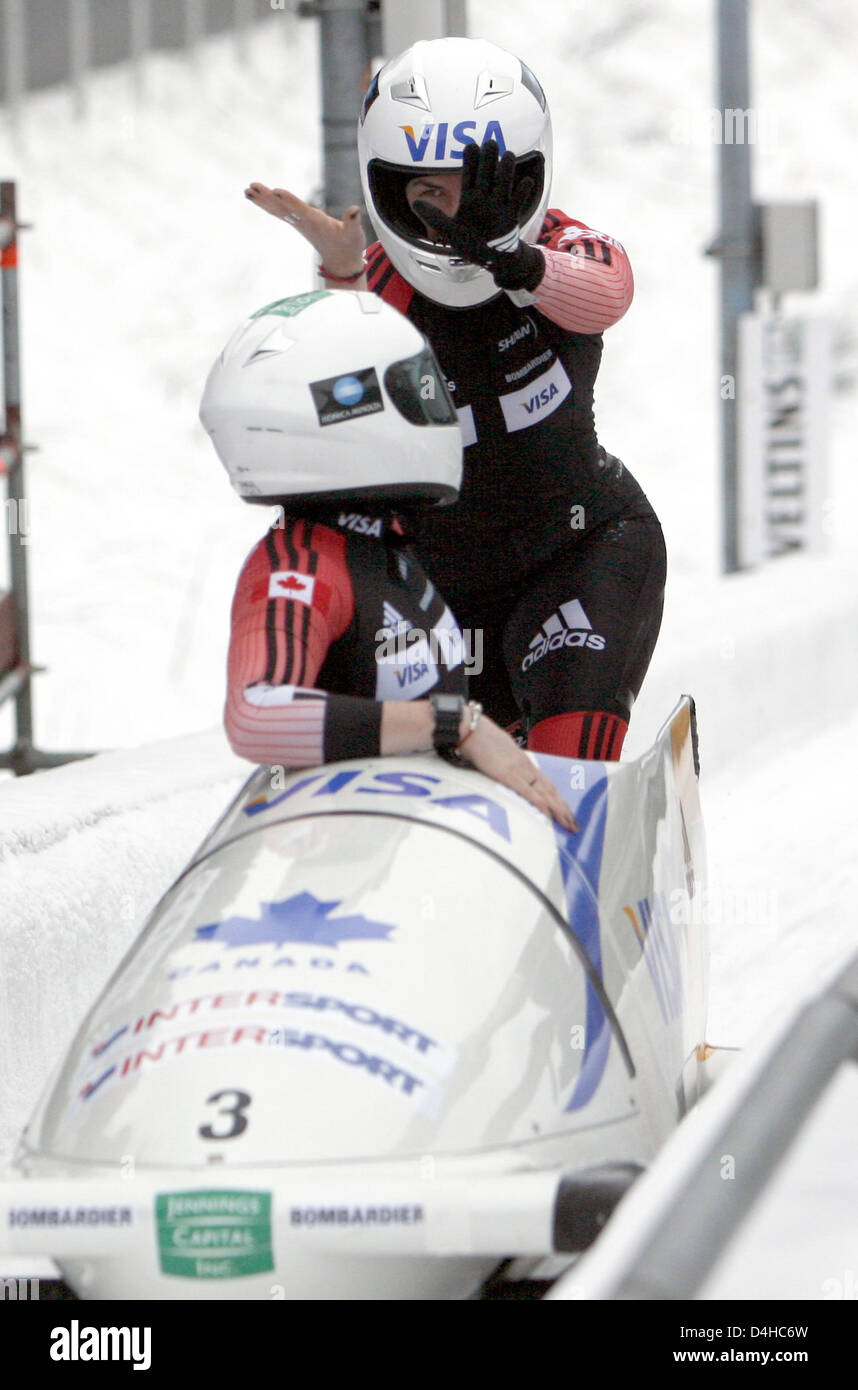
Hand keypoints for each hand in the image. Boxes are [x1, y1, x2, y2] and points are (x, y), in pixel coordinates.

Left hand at [244, 182, 366, 278]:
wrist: (341, 262)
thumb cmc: (350, 246)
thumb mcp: (355, 235)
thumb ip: (354, 222)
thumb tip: (355, 211)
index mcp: (316, 222)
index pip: (299, 209)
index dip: (288, 200)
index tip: (275, 191)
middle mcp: (303, 222)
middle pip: (282, 208)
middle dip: (266, 198)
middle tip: (251, 187)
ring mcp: (298, 223)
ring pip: (277, 210)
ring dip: (262, 200)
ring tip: (247, 190)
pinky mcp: (298, 223)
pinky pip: (279, 212)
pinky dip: (267, 204)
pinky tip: (257, 197)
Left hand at [412, 141, 543, 291]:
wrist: (489, 257)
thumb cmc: (469, 242)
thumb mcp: (450, 230)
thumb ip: (435, 217)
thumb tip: (415, 203)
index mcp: (470, 200)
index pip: (469, 176)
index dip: (471, 161)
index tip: (471, 146)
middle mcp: (485, 199)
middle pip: (487, 175)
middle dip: (489, 159)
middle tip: (491, 143)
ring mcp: (499, 206)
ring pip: (503, 183)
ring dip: (506, 170)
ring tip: (508, 155)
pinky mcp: (511, 216)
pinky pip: (517, 202)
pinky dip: (522, 193)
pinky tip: (525, 182)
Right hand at [459, 715, 578, 831]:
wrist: (473, 729)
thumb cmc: (482, 739)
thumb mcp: (500, 753)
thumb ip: (506, 764)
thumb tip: (505, 772)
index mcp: (525, 763)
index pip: (547, 785)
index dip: (558, 800)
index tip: (567, 812)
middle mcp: (527, 767)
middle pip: (550, 791)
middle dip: (563, 810)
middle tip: (574, 826)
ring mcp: (519, 770)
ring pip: (544, 793)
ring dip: (557, 810)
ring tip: (567, 824)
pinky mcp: (507, 774)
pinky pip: (526, 791)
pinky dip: (538, 802)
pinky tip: (547, 813)